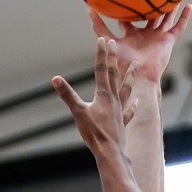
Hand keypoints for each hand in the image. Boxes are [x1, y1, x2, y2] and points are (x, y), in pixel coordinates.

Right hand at [52, 37, 131, 160]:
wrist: (110, 151)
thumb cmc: (94, 133)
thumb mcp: (78, 112)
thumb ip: (67, 95)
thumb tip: (55, 79)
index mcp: (104, 94)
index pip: (102, 70)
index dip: (101, 54)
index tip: (102, 39)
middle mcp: (114, 99)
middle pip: (114, 74)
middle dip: (113, 58)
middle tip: (114, 43)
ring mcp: (120, 110)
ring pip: (126, 89)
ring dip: (130, 76)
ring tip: (136, 65)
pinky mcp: (122, 122)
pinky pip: (129, 110)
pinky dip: (132, 105)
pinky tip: (135, 100)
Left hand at [92, 4, 191, 86]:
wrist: (137, 75)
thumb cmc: (121, 61)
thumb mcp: (108, 40)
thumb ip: (99, 27)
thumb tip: (89, 9)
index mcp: (131, 36)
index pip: (130, 20)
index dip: (129, 10)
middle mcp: (145, 36)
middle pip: (150, 18)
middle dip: (152, 7)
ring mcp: (157, 38)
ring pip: (166, 20)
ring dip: (170, 9)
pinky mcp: (168, 41)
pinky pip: (178, 27)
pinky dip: (184, 18)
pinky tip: (188, 6)